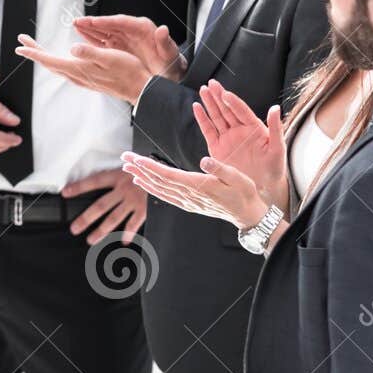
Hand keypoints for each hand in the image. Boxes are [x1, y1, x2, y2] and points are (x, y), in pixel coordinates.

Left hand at [14, 34, 151, 104]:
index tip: (19, 46)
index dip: (33, 53)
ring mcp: (82, 79)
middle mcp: (77, 76)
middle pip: (49, 63)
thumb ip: (90, 53)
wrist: (140, 89)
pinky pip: (65, 70)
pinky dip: (56, 62)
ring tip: (35, 48)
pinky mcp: (88, 79)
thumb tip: (71, 49)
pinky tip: (58, 60)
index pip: (49, 60)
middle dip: (34, 51)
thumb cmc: (128, 71)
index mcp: (78, 69)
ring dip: (44, 57)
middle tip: (23, 41)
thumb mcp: (110, 57)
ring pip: (56, 67)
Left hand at [64, 168, 146, 244]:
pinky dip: (128, 233)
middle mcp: (123, 189)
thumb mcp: (134, 164)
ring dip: (101, 230)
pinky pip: (134, 223)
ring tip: (90, 240)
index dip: (79, 187)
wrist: (171, 169)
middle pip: (100, 206)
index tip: (65, 193)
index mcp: (118, 175)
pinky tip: (122, 242)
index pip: (94, 181)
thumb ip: (124, 171)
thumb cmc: (151, 165)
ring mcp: (134, 200)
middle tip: (74, 229)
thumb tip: (116, 172)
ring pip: (114, 218)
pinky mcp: (145, 208)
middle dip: (86, 218)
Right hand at [72, 15, 183, 80]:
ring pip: (104, 30)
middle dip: (93, 22)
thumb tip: (163, 29)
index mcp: (144, 29)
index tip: (94, 21)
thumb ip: (165, 42)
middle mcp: (132, 31)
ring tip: (75, 24)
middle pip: (110, 24)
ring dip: (90, 28)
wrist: (170, 75)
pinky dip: (92, 37)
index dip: (108, 21)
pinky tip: (81, 34)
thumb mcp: (170, 55)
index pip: (123, 22)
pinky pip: (103, 40)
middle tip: (78, 21)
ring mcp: (124, 39)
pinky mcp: (119, 47)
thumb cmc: (171, 65)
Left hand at [120, 151, 268, 230]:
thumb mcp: (239, 177)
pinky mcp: (188, 204)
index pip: (169, 175)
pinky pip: (164, 196)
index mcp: (199, 186)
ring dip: (142, 177)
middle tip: (124, 157)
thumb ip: (220, 169)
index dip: (151, 167)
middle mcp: (189, 195)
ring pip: (159, 188)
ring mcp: (187, 201)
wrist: (248, 214)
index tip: (136, 159)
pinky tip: (141, 182)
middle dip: (140, 168)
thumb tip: (204, 161)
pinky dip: (151, 188)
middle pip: (159, 180)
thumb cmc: (245, 193)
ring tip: (127, 167)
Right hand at [193, 80, 287, 209]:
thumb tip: (275, 108)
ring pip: (217, 117)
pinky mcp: (217, 147)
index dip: (234, 102)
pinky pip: (208, 130)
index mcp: (255, 128)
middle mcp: (240, 130)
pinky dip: (202, 119)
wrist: (262, 186)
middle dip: (218, 96)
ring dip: (209, 103)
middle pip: (227, 110)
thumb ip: (275, 128)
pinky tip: (197, 107)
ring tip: (203, 90)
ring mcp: (228, 138)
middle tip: (211, 83)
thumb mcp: (278, 148)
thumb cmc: (274, 167)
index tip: (226, 93)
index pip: (242, 111)